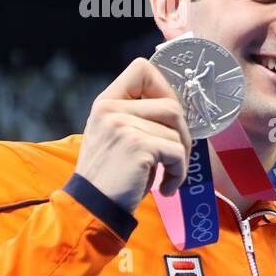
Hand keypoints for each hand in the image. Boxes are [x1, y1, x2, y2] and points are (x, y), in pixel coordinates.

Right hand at [75, 58, 192, 212]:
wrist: (92, 207)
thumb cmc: (113, 176)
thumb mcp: (118, 136)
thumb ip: (139, 117)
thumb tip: (180, 108)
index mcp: (107, 102)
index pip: (142, 69)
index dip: (165, 88)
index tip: (170, 116)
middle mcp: (111, 109)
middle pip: (172, 105)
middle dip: (183, 133)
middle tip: (176, 157)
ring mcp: (123, 125)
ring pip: (177, 131)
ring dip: (181, 158)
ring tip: (169, 175)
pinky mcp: (137, 145)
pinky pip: (177, 152)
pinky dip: (179, 173)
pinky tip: (165, 188)